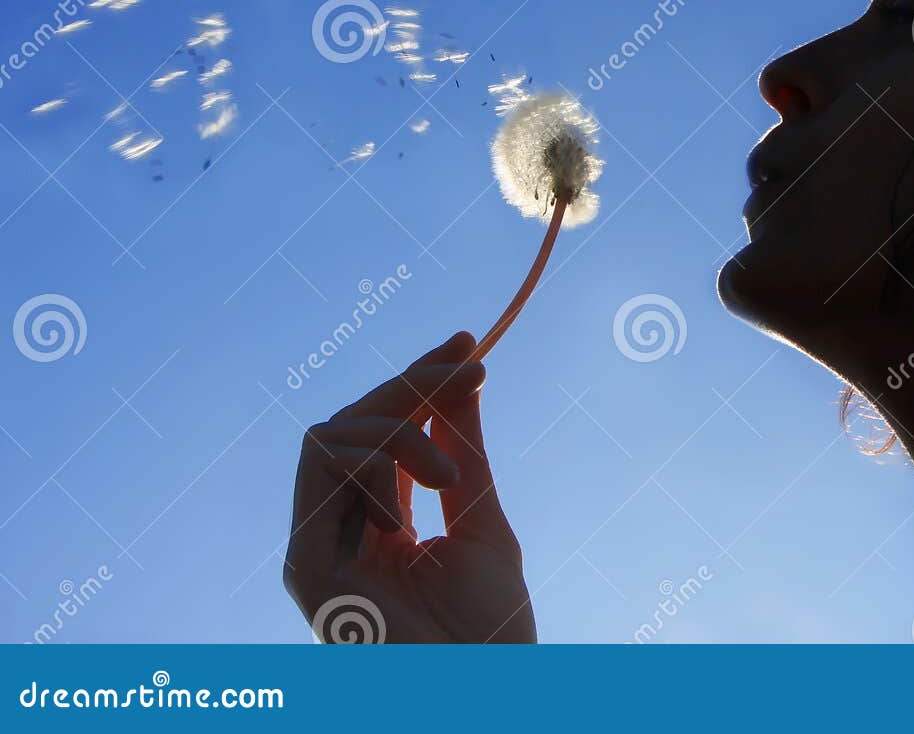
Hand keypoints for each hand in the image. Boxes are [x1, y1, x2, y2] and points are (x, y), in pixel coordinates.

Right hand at [284, 332, 534, 642]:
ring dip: (399, 426)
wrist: (483, 689)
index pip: (385, 431)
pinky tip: (419, 493)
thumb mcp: (481, 517)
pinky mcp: (305, 562)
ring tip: (450, 477)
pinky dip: (375, 458)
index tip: (465, 343)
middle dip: (411, 384)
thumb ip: (464, 450)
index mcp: (381, 522)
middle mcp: (341, 528)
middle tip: (468, 369)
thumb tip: (462, 380)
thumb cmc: (490, 628)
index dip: (419, 382)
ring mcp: (319, 544)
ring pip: (331, 434)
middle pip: (352, 423)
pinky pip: (322, 467)